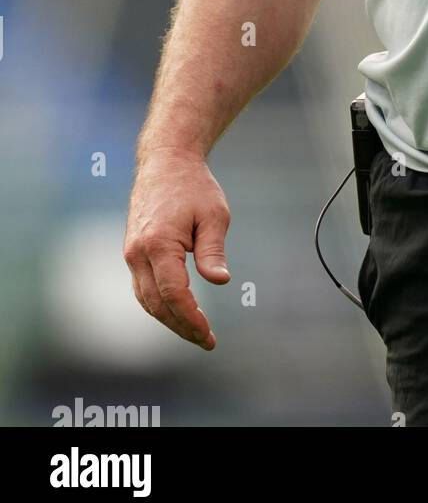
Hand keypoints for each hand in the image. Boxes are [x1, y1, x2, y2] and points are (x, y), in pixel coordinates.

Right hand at [124, 149, 231, 349]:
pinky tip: (179, 311)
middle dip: (181, 326)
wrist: (166, 161)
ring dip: (169, 319)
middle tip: (207, 341)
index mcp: (158, 244)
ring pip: (147, 299)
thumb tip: (220, 282)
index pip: (174, 294)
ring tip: (196, 332)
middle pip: (157, 304)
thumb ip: (213, 251)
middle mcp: (138, 253)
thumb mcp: (214, 215)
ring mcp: (131, 253)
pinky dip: (160, 304)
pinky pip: (143, 287)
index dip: (191, 319)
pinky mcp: (132, 252)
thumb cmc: (194, 186)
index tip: (209, 335)